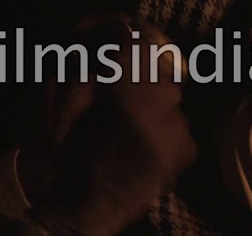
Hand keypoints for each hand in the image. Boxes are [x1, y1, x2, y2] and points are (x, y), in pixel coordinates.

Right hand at [18, 17, 195, 235]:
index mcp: (124, 79)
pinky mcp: (187, 148)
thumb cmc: (70, 155)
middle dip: (143, 85)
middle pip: (159, 73)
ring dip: (156, 112)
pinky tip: (146, 153)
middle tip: (123, 109)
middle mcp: (157, 94)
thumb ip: (84, 71)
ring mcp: (176, 123)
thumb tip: (96, 46)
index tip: (122, 61)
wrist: (86, 207)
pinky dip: (167, 139)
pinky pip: (180, 131)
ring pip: (171, 103)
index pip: (140, 44)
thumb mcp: (64, 105)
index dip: (130, 52)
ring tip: (133, 136)